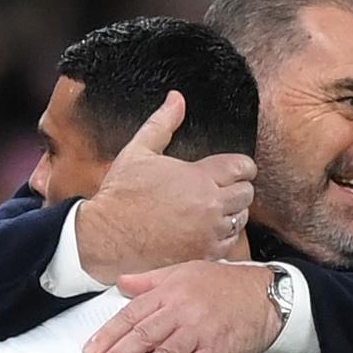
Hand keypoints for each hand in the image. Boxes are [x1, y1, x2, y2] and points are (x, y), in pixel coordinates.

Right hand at [76, 92, 255, 283]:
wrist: (105, 237)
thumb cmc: (119, 195)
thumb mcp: (138, 151)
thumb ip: (163, 123)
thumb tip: (176, 99)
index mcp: (199, 176)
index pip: (244, 167)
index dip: (241, 167)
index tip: (233, 170)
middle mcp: (210, 204)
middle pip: (247, 193)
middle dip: (237, 188)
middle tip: (220, 190)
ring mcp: (209, 232)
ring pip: (241, 218)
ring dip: (231, 212)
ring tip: (211, 210)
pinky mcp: (203, 254)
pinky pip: (231, 243)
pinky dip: (223, 236)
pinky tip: (206, 229)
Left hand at [82, 261, 284, 352]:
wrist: (265, 295)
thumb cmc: (223, 284)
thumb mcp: (185, 272)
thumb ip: (150, 280)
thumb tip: (121, 283)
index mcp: (170, 291)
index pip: (132, 314)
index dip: (109, 334)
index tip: (90, 351)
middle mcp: (182, 311)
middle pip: (143, 336)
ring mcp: (200, 332)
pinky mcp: (217, 350)